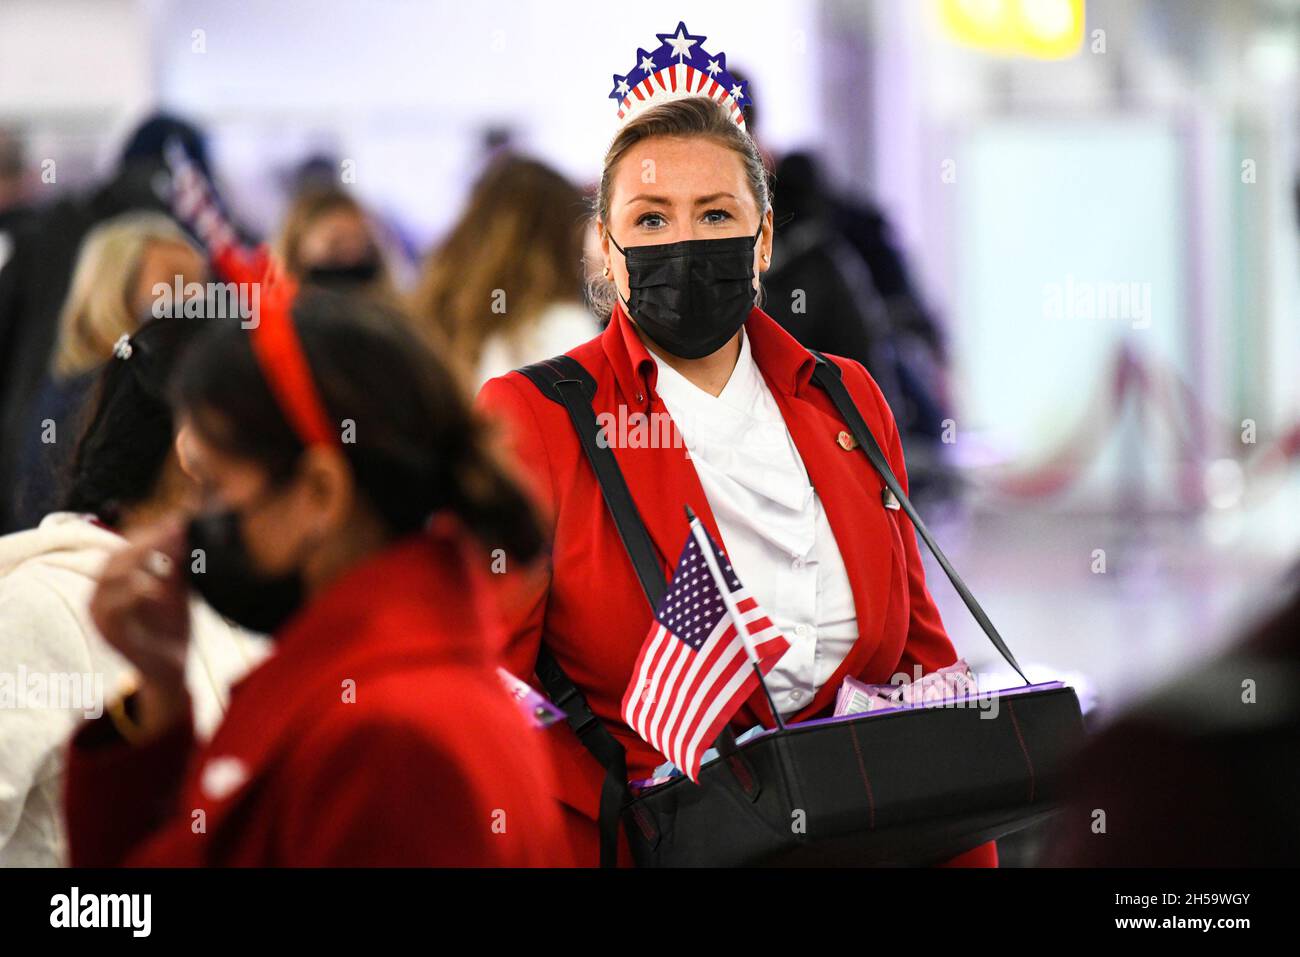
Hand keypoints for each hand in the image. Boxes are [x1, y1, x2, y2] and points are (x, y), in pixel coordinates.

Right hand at [89, 515, 192, 736]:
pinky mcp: (109, 636)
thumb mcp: (177, 588)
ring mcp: (101, 618)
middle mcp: (100, 599)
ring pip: (107, 580)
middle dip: (144, 545)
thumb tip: (182, 523)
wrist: (174, 670)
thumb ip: (177, 560)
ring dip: (137, 564)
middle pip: (113, 560)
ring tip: (167, 559)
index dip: (147, 535)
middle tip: (174, 536)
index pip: (123, 550)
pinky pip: (113, 610)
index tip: (176, 525)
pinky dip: (133, 594)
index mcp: (113, 585)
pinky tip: (156, 588)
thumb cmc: (172, 626)